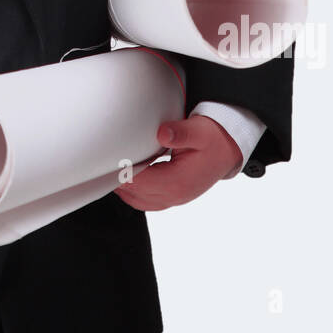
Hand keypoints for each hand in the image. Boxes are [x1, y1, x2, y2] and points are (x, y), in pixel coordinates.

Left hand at [112, 116, 242, 210]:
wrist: (230, 151)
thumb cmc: (214, 139)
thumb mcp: (200, 131)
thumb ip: (180, 133)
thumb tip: (163, 134)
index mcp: (178, 181)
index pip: (138, 181)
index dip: (121, 170)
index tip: (107, 157)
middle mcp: (175, 195)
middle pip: (134, 194)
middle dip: (118, 179)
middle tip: (102, 162)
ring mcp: (175, 198)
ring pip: (139, 201)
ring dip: (124, 188)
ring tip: (110, 170)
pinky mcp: (175, 196)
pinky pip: (147, 202)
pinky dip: (134, 193)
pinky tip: (126, 179)